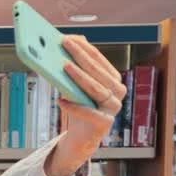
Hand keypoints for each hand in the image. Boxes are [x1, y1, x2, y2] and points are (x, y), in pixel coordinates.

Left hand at [45, 35, 127, 175]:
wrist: (81, 137)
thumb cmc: (78, 108)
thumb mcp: (74, 87)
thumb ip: (71, 71)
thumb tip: (58, 49)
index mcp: (112, 78)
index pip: (98, 58)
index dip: (83, 47)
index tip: (67, 38)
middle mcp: (117, 91)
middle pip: (98, 71)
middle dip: (80, 56)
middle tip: (63, 45)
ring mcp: (114, 107)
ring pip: (96, 89)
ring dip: (79, 76)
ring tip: (64, 66)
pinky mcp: (104, 123)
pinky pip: (90, 113)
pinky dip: (75, 107)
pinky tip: (61, 100)